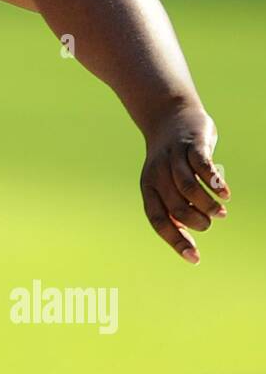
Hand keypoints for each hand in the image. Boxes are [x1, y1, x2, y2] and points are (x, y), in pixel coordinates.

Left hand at [139, 103, 229, 263]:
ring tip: (221, 212)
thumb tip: (186, 234)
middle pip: (175, 206)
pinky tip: (224, 194)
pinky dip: (214, 183)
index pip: (158, 220)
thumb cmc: (171, 159)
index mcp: (149, 187)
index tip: (195, 257)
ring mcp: (175, 158)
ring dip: (207, 205)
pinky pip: (202, 166)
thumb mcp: (165, 182)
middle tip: (210, 221)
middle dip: (197, 222)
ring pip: (188, 188)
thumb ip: (172, 206)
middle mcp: (158, 174)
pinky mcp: (193, 144)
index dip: (176, 240)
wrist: (170, 116)